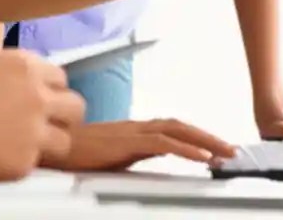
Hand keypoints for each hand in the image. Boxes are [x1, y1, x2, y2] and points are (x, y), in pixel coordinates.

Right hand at [0, 44, 85, 180]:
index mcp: (24, 67)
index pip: (60, 76)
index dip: (49, 86)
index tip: (40, 94)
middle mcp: (36, 98)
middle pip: (74, 107)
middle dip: (62, 113)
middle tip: (46, 120)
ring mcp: (32, 132)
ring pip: (65, 140)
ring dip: (50, 140)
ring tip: (30, 142)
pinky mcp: (22, 162)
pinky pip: (38, 163)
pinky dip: (24, 160)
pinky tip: (5, 155)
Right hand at [40, 118, 236, 171]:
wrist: (49, 149)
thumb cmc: (74, 154)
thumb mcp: (111, 156)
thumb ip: (134, 153)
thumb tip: (156, 156)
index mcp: (133, 131)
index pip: (172, 128)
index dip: (196, 136)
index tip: (217, 148)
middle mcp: (136, 127)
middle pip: (180, 125)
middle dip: (209, 136)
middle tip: (233, 149)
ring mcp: (131, 133)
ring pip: (177, 130)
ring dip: (206, 141)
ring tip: (226, 153)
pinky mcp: (126, 143)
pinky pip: (163, 143)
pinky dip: (187, 149)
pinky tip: (203, 158)